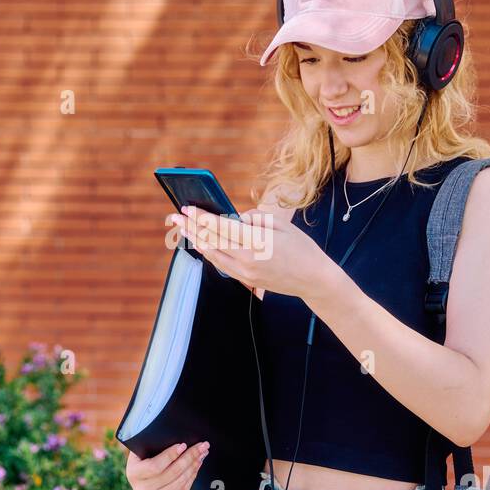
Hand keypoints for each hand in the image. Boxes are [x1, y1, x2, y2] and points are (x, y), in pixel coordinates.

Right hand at [125, 441, 210, 489]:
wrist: (140, 477)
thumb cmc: (144, 457)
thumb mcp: (144, 450)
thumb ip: (155, 445)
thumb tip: (179, 442)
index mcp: (133, 473)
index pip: (155, 466)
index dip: (170, 455)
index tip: (183, 445)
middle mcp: (140, 489)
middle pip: (171, 474)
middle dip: (189, 458)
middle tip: (201, 447)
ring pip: (179, 484)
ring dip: (193, 467)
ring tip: (201, 455)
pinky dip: (191, 479)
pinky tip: (196, 468)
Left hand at [168, 205, 335, 301]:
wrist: (314, 280)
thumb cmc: (302, 249)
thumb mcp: (282, 226)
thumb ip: (256, 219)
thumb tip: (235, 218)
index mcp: (257, 242)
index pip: (221, 227)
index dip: (201, 217)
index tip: (188, 208)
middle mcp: (247, 259)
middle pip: (211, 241)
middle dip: (191, 227)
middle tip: (175, 217)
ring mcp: (245, 273)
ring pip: (212, 255)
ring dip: (196, 241)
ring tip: (183, 229)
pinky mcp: (246, 281)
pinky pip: (221, 265)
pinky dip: (208, 253)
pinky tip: (201, 244)